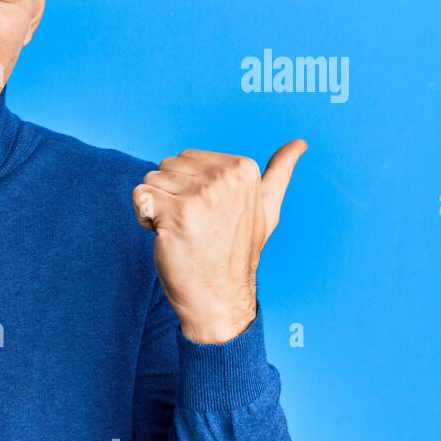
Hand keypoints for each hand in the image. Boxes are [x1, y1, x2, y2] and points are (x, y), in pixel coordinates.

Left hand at [131, 140, 306, 343]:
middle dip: (169, 195)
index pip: (185, 158)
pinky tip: (163, 235)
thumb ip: (279, 173)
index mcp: (244, 169)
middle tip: (192, 225)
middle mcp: (225, 178)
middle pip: (165, 167)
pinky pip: (140, 197)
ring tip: (180, 232)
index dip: (185, 186)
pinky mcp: (178, 214)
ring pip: (151, 181)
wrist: (220, 298)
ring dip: (156, 208)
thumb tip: (300, 143)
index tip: (205, 213)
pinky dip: (143, 217)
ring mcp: (203, 196)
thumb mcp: (267, 209)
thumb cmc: (237, 253)